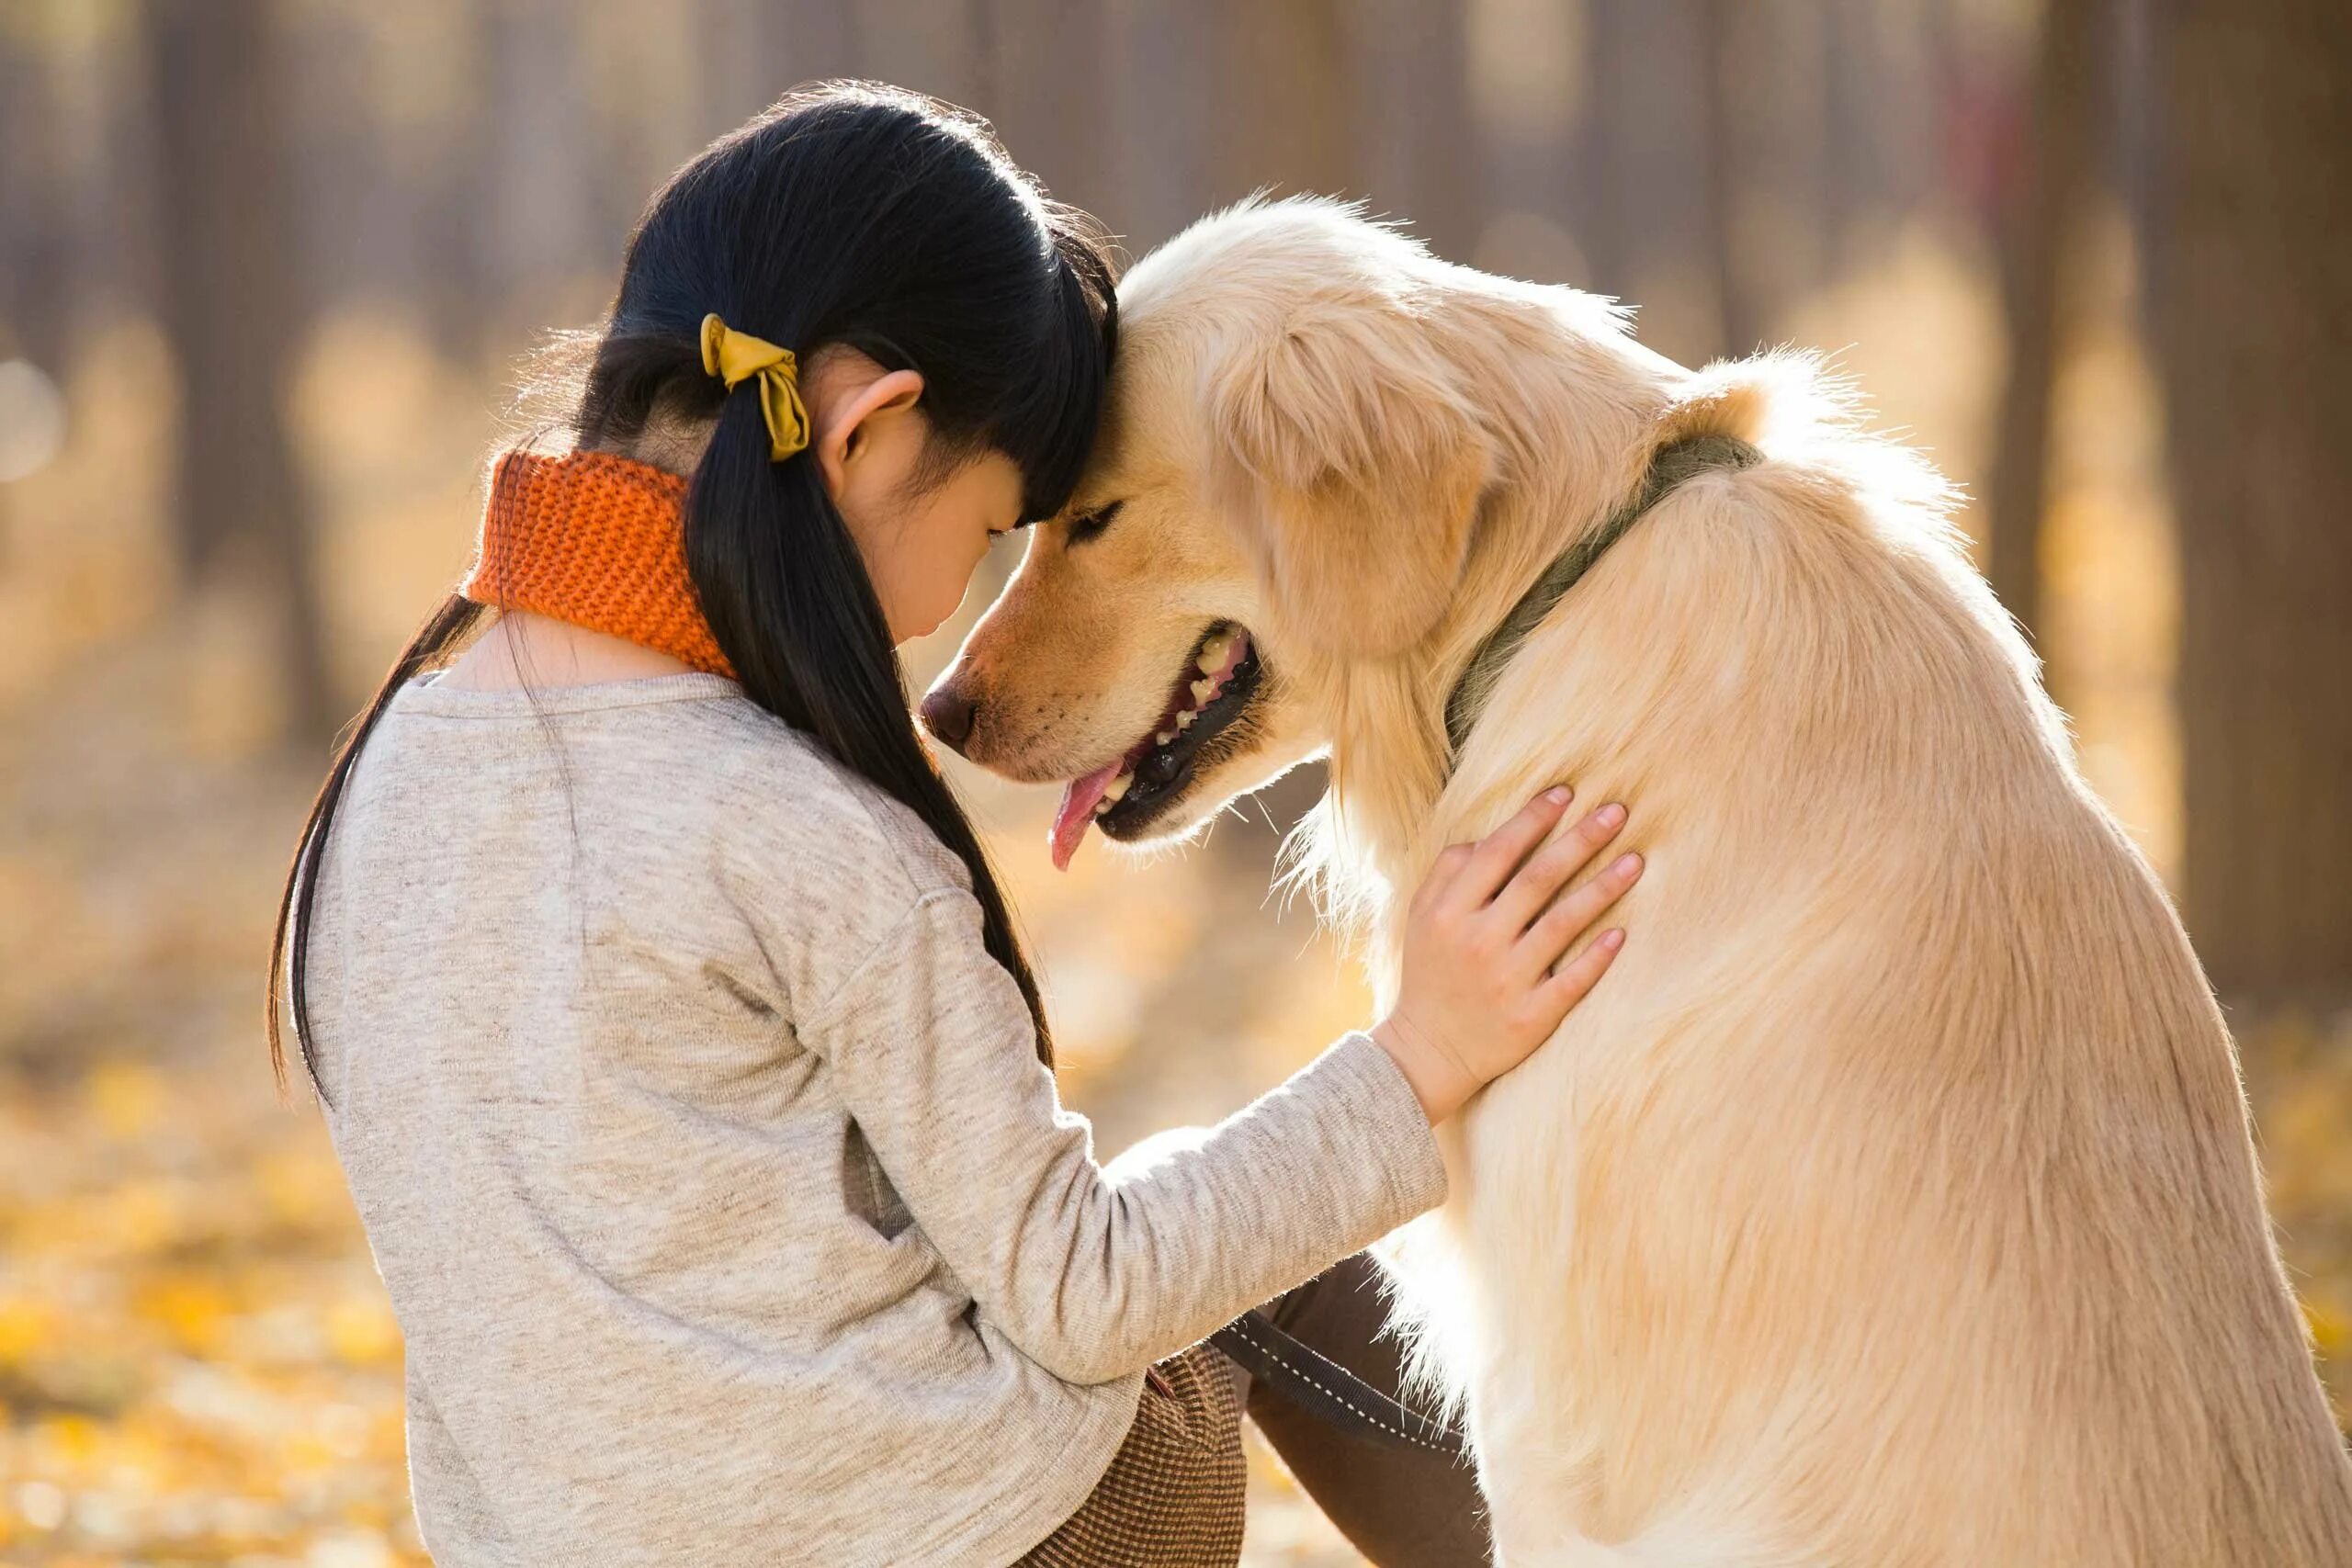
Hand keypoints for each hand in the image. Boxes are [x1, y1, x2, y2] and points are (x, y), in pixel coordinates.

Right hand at [1372, 787, 1639, 1122]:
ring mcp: (1506, 980)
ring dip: (1602, 888)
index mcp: (1450, 911)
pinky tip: (1621, 933)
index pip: (1497, 853)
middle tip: (1618, 811)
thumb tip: (1487, 837)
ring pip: (1562, 924)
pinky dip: (1596, 957)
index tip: (1566, 793)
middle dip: (1580, 840)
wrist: (1428, 1051)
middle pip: (1538, 880)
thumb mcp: (1421, 917)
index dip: (1533, 819)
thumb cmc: (1431, 973)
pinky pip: (1571, 981)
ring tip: (1636, 860)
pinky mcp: (1530, 1017)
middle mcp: (1478, 940)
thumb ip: (1448, 872)